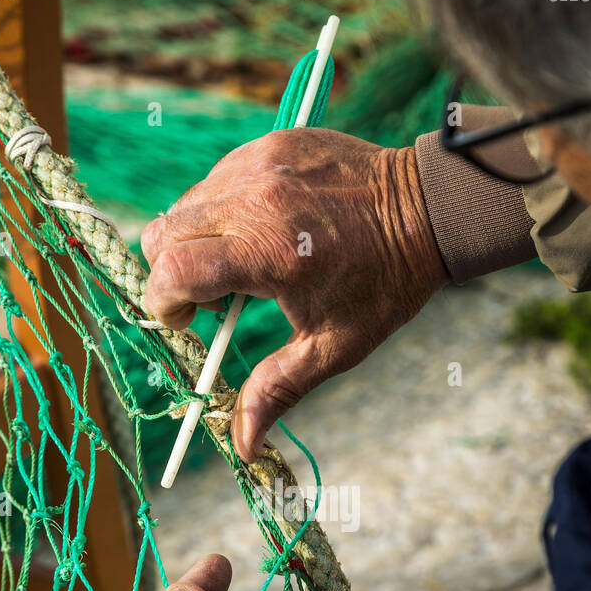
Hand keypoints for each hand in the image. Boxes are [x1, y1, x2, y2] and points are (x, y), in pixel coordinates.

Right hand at [141, 129, 447, 462]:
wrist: (428, 209)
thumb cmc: (384, 284)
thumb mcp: (333, 347)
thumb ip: (276, 390)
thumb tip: (241, 448)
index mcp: (269, 251)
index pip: (172, 271)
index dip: (165, 305)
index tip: (190, 323)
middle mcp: (256, 199)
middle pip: (162, 234)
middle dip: (171, 273)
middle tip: (213, 299)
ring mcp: (260, 163)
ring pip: (185, 205)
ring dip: (197, 241)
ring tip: (243, 265)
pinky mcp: (270, 143)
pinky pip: (216, 180)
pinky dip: (222, 210)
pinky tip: (262, 230)